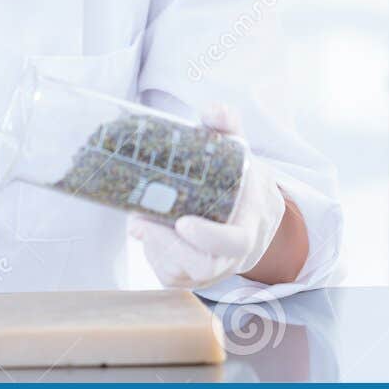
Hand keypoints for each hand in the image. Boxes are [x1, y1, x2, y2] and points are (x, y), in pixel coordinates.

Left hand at [129, 103, 286, 289]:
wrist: (248, 212)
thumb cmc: (238, 178)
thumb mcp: (235, 148)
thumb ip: (226, 125)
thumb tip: (213, 110)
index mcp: (248, 227)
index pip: (233, 242)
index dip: (209, 237)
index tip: (182, 222)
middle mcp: (231, 257)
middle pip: (200, 264)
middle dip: (166, 244)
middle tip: (139, 221)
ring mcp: (210, 272)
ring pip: (178, 270)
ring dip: (154, 246)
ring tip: (139, 220)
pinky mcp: (190, 277)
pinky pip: (167, 274)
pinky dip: (152, 253)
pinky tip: (149, 231)